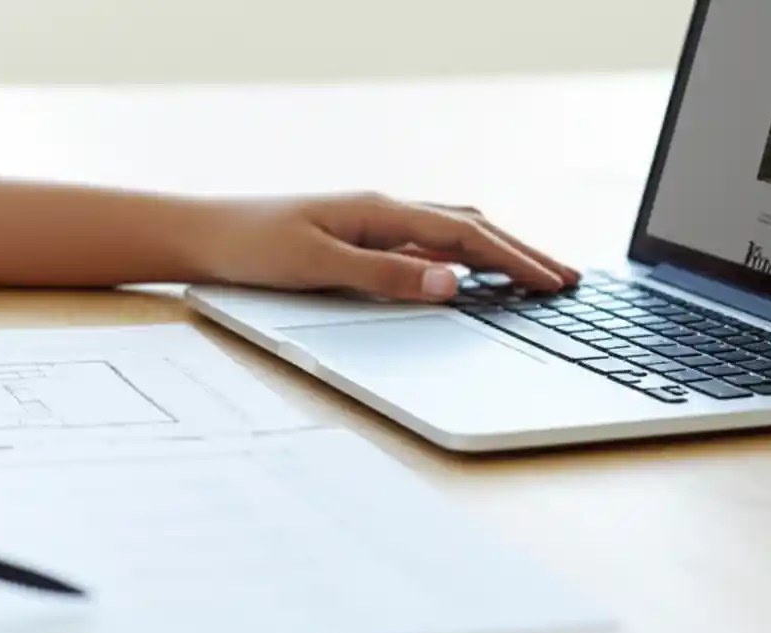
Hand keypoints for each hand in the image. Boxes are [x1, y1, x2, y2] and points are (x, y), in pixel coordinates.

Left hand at [188, 192, 578, 301]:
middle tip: (567, 278)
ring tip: (534, 272)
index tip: (555, 283)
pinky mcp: (360, 237)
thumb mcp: (319, 266)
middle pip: (472, 226)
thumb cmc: (252, 249)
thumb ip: (386, 275)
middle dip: (523, 252)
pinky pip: (427, 242)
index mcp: (380, 211)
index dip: (516, 259)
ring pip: (453, 230)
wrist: (204, 236)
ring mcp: (373, 222)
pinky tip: (471, 272)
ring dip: (498, 249)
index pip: (466, 234)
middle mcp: (383, 210)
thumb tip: (453, 284)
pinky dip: (464, 255)